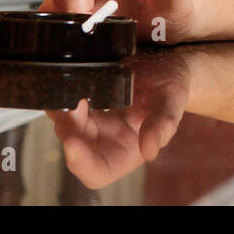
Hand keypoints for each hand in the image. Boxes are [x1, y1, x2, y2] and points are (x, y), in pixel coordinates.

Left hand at [46, 49, 191, 189]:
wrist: (164, 61)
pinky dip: (61, 96)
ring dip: (64, 111)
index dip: (81, 164)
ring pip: (66, 125)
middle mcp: (105, 142)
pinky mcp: (83, 105)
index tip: (73, 144)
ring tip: (75, 90)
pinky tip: (69, 84)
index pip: (97, 172)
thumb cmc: (171, 86)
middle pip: (75, 146)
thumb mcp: (173, 101)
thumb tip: (151, 150)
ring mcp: (91, 123)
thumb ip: (163, 126)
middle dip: (69, 128)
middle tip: (75, 104)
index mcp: (126, 152)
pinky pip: (64, 105)